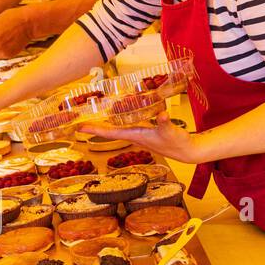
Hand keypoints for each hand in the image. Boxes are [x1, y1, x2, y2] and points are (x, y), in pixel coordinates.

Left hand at [78, 112, 201, 161]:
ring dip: (105, 124)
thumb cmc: (178, 143)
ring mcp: (139, 135)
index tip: (80, 127)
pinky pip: (128, 125)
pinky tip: (118, 113)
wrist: (187, 151)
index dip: (95, 129)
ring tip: (92, 117)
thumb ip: (165, 123)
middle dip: (95, 126)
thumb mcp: (171, 131)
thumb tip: (161, 115)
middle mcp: (134, 136)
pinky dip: (120, 119)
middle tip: (78, 121)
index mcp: (135, 136)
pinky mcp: (146, 132)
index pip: (111, 132)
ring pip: (117, 128)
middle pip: (109, 130)